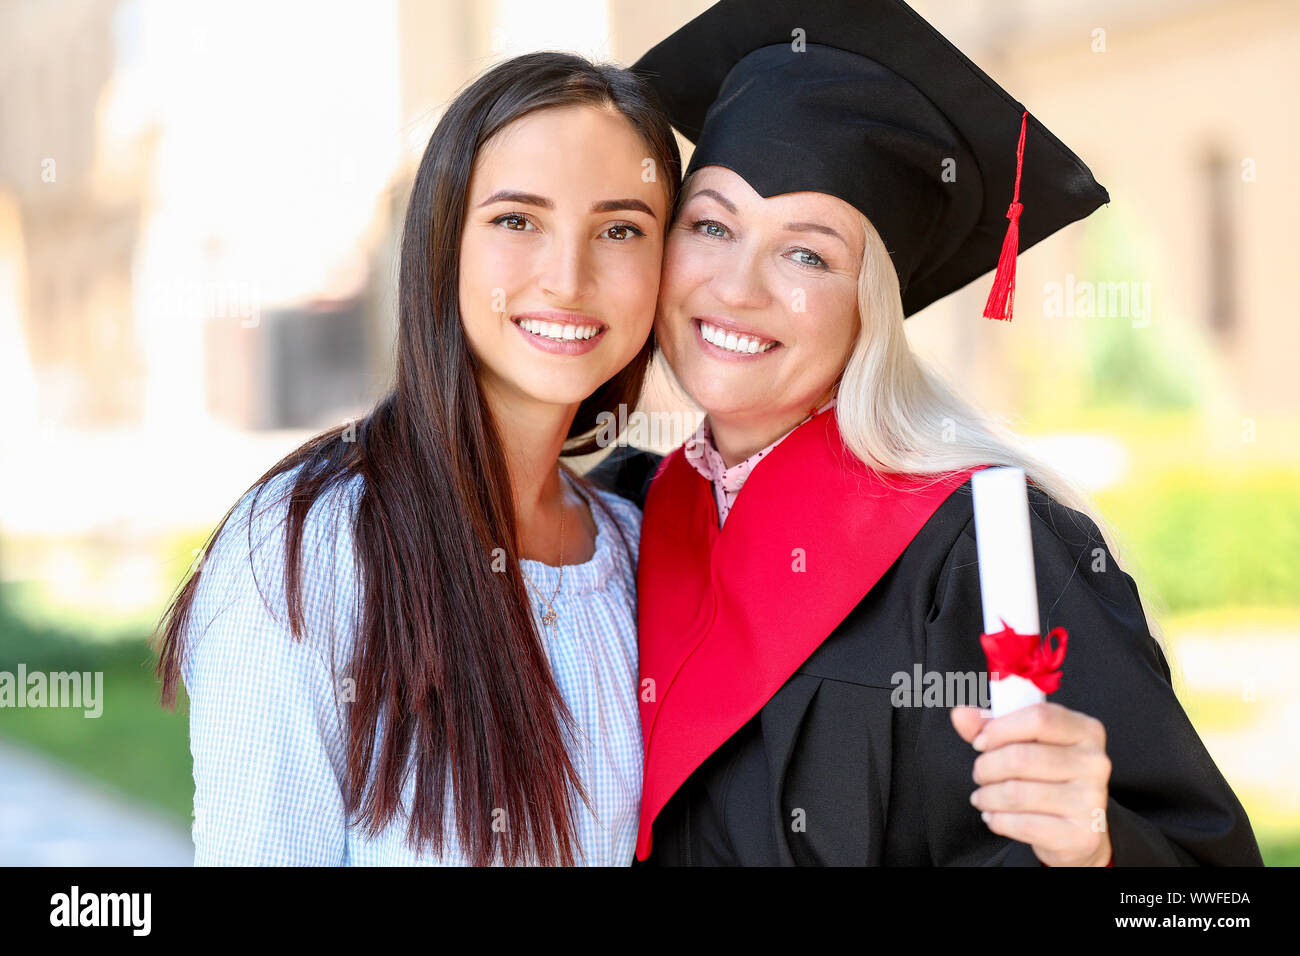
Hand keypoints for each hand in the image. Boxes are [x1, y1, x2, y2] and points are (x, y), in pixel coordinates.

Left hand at [951, 702, 1112, 865]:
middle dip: (987, 766)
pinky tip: (994, 816)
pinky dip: (997, 820)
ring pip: (1016, 792)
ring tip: (984, 796)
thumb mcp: (1024, 743)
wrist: (1077, 829)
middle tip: (980, 773)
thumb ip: (992, 727)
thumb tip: (961, 714)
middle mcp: (1095, 762)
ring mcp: (1092, 800)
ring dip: (987, 795)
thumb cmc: (1048, 777)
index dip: (999, 729)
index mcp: (1086, 730)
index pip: (1038, 718)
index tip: (979, 741)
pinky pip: (1022, 824)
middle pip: (1021, 757)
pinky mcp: (1081, 834)